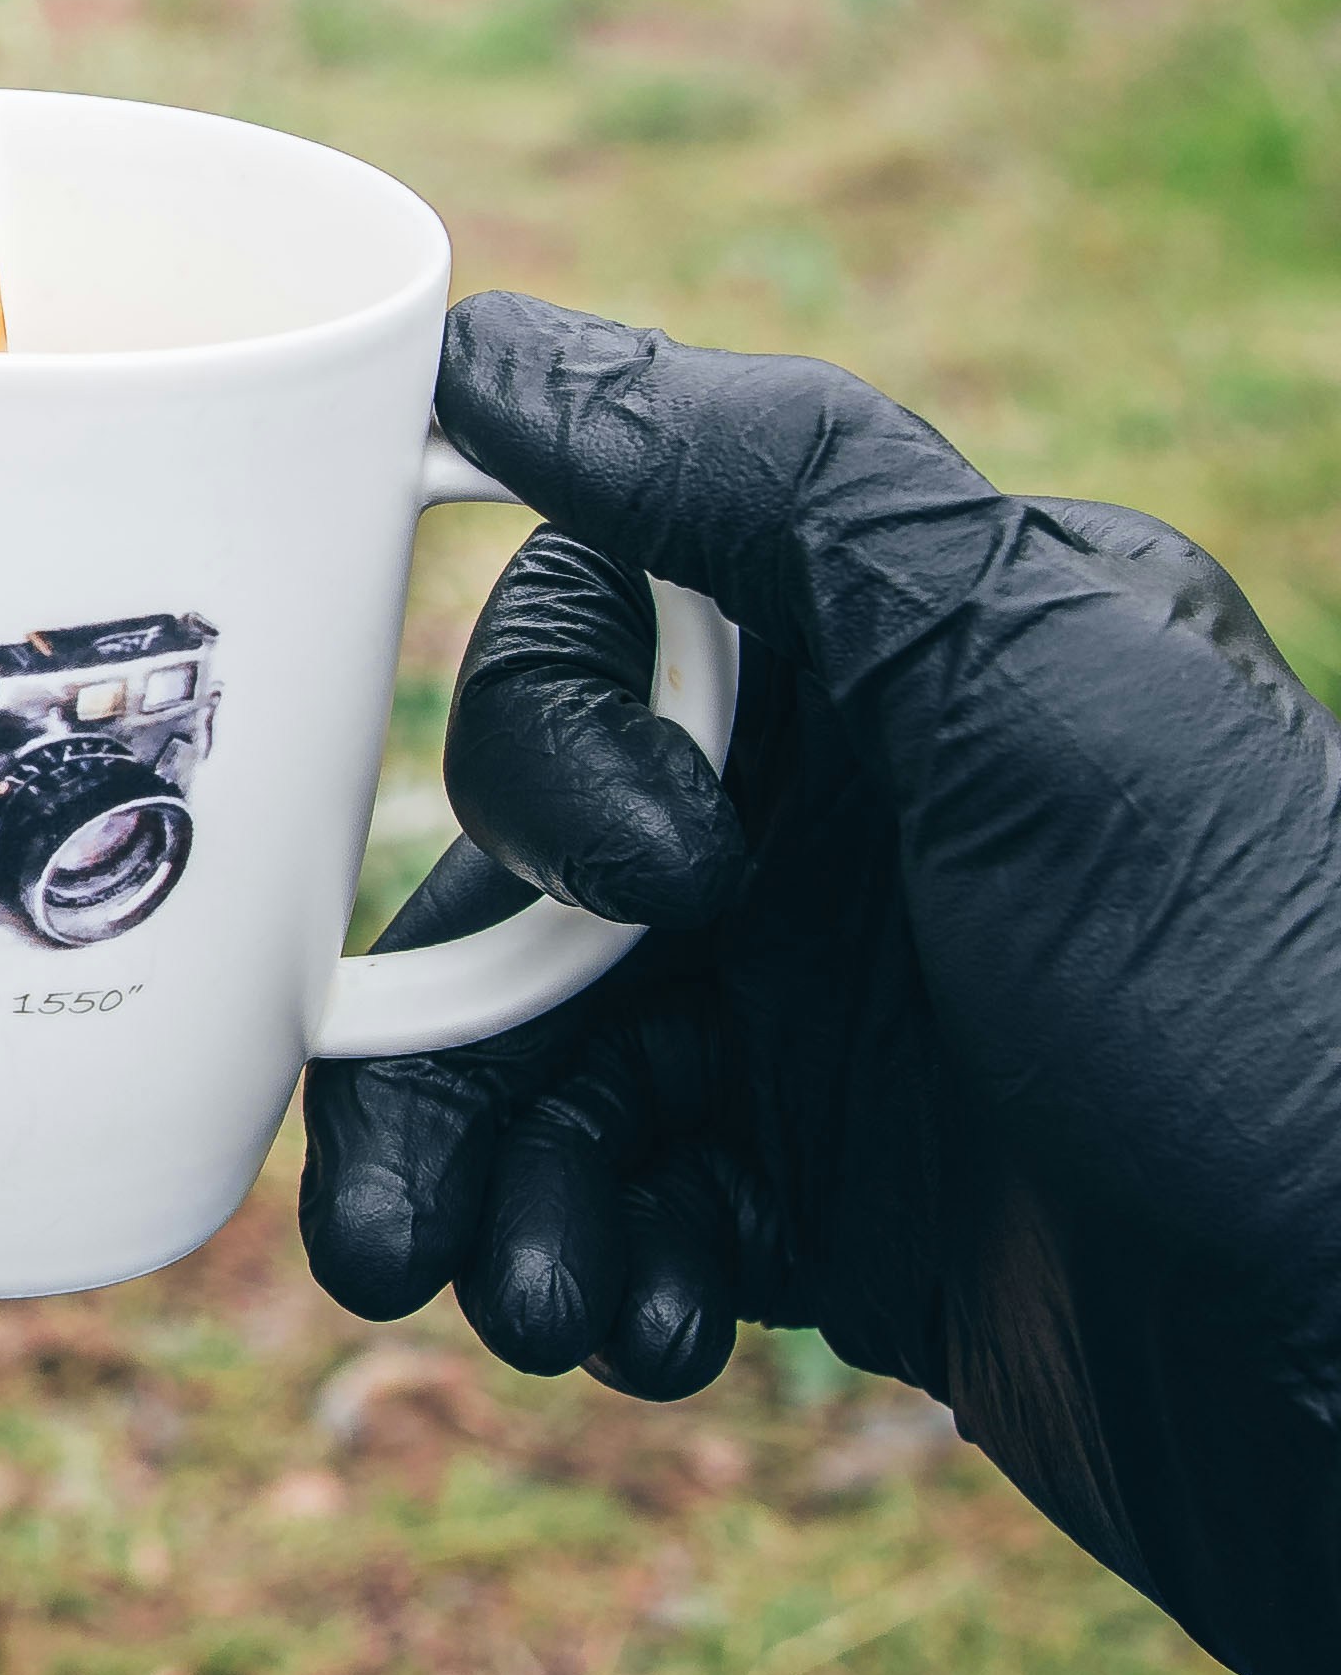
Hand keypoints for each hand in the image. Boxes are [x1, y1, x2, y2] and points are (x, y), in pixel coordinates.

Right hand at [302, 290, 1340, 1674]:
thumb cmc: (1270, 1008)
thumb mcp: (1041, 689)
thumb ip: (778, 485)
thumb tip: (489, 339)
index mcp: (902, 651)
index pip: (596, 620)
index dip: (557, 747)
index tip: (655, 883)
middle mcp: (853, 810)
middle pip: (521, 864)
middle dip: (445, 1035)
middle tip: (419, 1204)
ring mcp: (841, 1010)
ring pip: (543, 1055)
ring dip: (500, 1183)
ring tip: (547, 1313)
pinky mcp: (843, 1195)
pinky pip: (632, 1194)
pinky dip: (604, 1261)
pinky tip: (654, 1335)